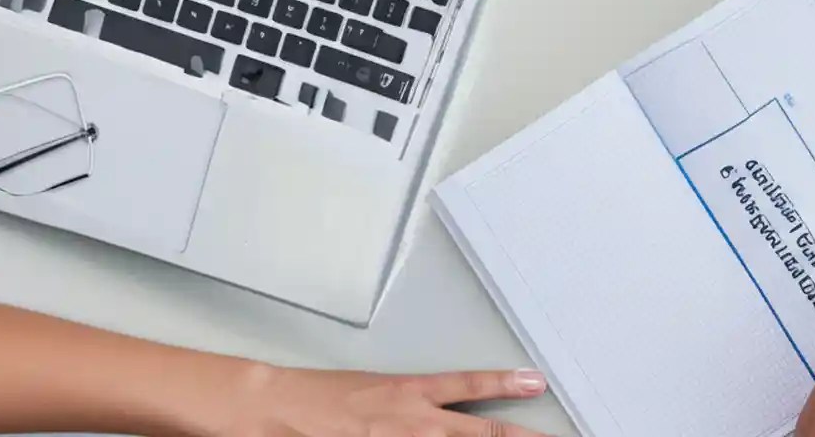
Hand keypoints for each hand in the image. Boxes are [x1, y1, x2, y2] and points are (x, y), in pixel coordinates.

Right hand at [223, 365, 550, 436]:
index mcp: (410, 391)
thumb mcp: (372, 392)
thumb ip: (413, 403)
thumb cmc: (317, 399)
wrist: (277, 409)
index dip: (508, 384)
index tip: (537, 382)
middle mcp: (414, 421)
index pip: (471, 386)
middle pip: (482, 433)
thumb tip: (443, 417)